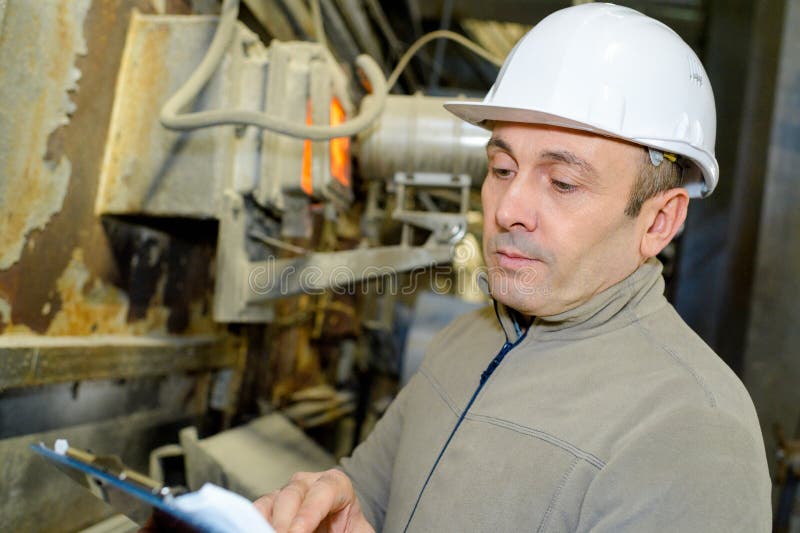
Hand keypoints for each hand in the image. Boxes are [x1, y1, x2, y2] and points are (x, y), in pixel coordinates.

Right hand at [253, 469, 373, 532]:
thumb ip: (350, 532)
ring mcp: (286, 492)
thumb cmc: (350, 529)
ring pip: (271, 501)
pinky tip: (257, 531)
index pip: (325, 491)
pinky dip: (254, 523)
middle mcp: (308, 483)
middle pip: (292, 495)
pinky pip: (257, 511)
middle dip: (285, 522)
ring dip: (266, 522)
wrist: (339, 529)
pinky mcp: (269, 506)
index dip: (310, 513)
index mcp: (336, 483)